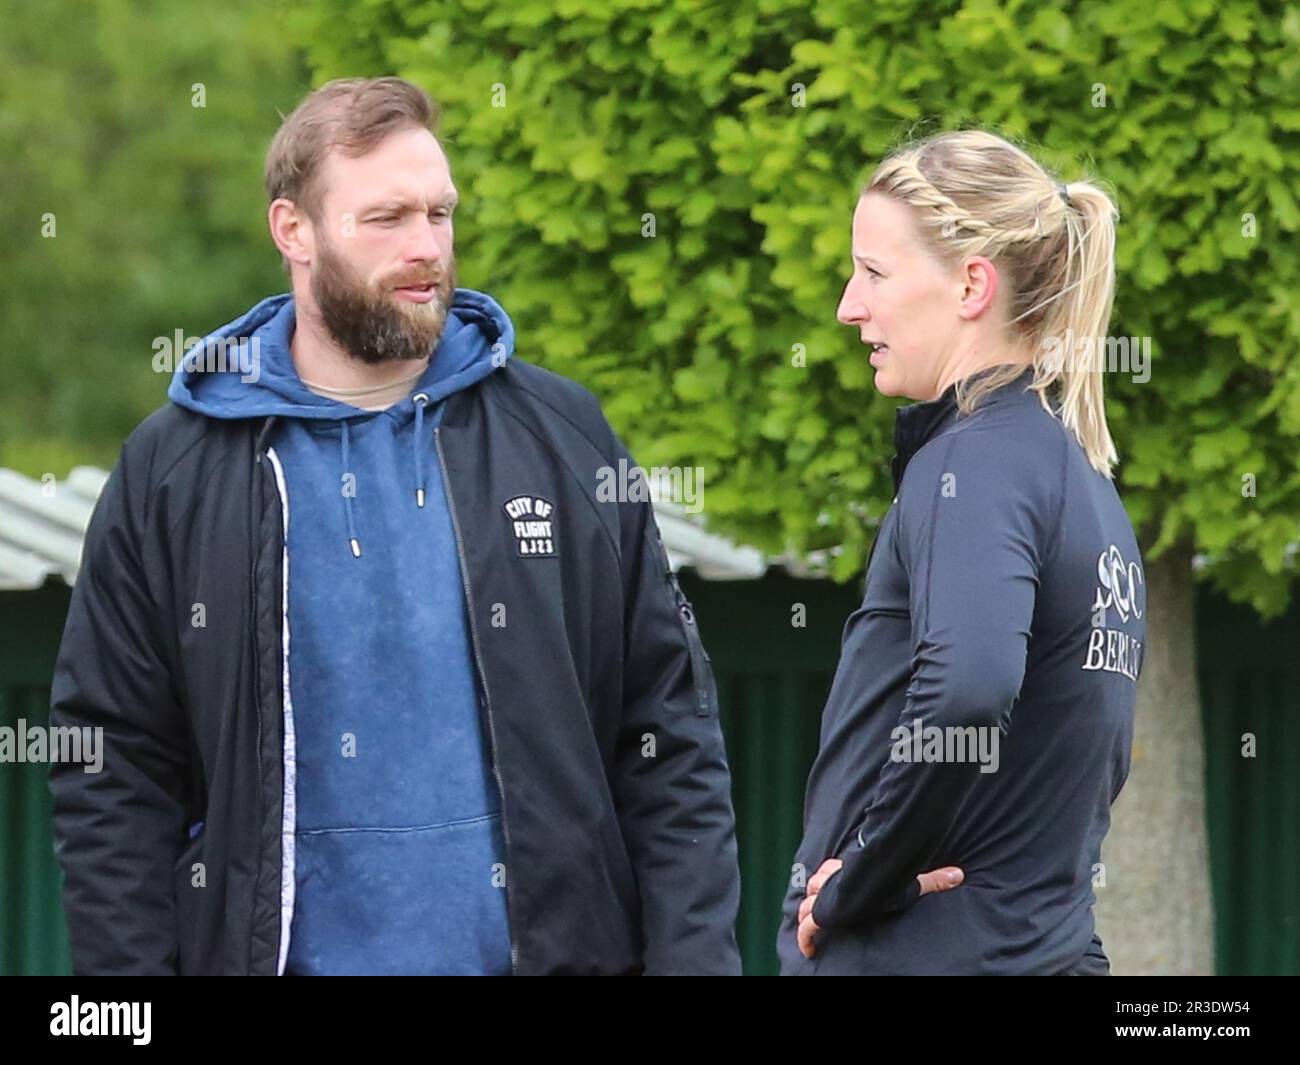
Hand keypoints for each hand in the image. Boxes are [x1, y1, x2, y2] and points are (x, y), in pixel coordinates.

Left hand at [797, 860, 964, 958]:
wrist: (869, 889)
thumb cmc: (889, 883)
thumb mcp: (912, 882)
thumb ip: (932, 881)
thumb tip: (958, 875)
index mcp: (850, 873)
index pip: (830, 870)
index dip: (828, 875)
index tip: (833, 880)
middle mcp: (833, 884)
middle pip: (815, 884)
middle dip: (816, 892)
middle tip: (820, 905)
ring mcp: (824, 899)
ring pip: (806, 903)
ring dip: (807, 912)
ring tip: (811, 923)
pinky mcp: (820, 915)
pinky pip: (807, 927)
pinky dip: (805, 938)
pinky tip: (808, 949)